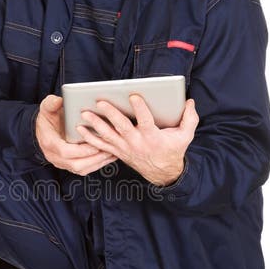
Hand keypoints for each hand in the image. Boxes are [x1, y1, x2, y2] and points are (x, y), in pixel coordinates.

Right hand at [35, 95, 117, 174]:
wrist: (42, 129)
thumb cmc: (47, 119)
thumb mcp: (47, 108)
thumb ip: (51, 103)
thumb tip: (57, 100)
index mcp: (49, 143)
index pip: (65, 152)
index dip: (82, 150)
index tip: (96, 145)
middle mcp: (54, 157)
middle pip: (76, 165)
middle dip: (94, 159)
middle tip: (109, 150)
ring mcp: (61, 163)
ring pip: (81, 169)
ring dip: (98, 163)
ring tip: (112, 153)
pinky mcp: (69, 165)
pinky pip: (84, 169)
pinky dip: (97, 164)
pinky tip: (108, 157)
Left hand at [76, 95, 198, 184]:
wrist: (163, 173)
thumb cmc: (173, 149)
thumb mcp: (185, 136)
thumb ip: (190, 118)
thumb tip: (190, 102)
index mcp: (153, 137)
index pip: (146, 121)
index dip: (140, 108)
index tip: (134, 95)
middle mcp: (137, 143)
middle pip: (121, 127)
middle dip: (110, 114)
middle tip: (100, 101)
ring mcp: (125, 148)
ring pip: (108, 136)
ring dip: (95, 124)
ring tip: (84, 113)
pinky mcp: (118, 152)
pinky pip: (101, 145)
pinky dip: (90, 138)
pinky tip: (79, 128)